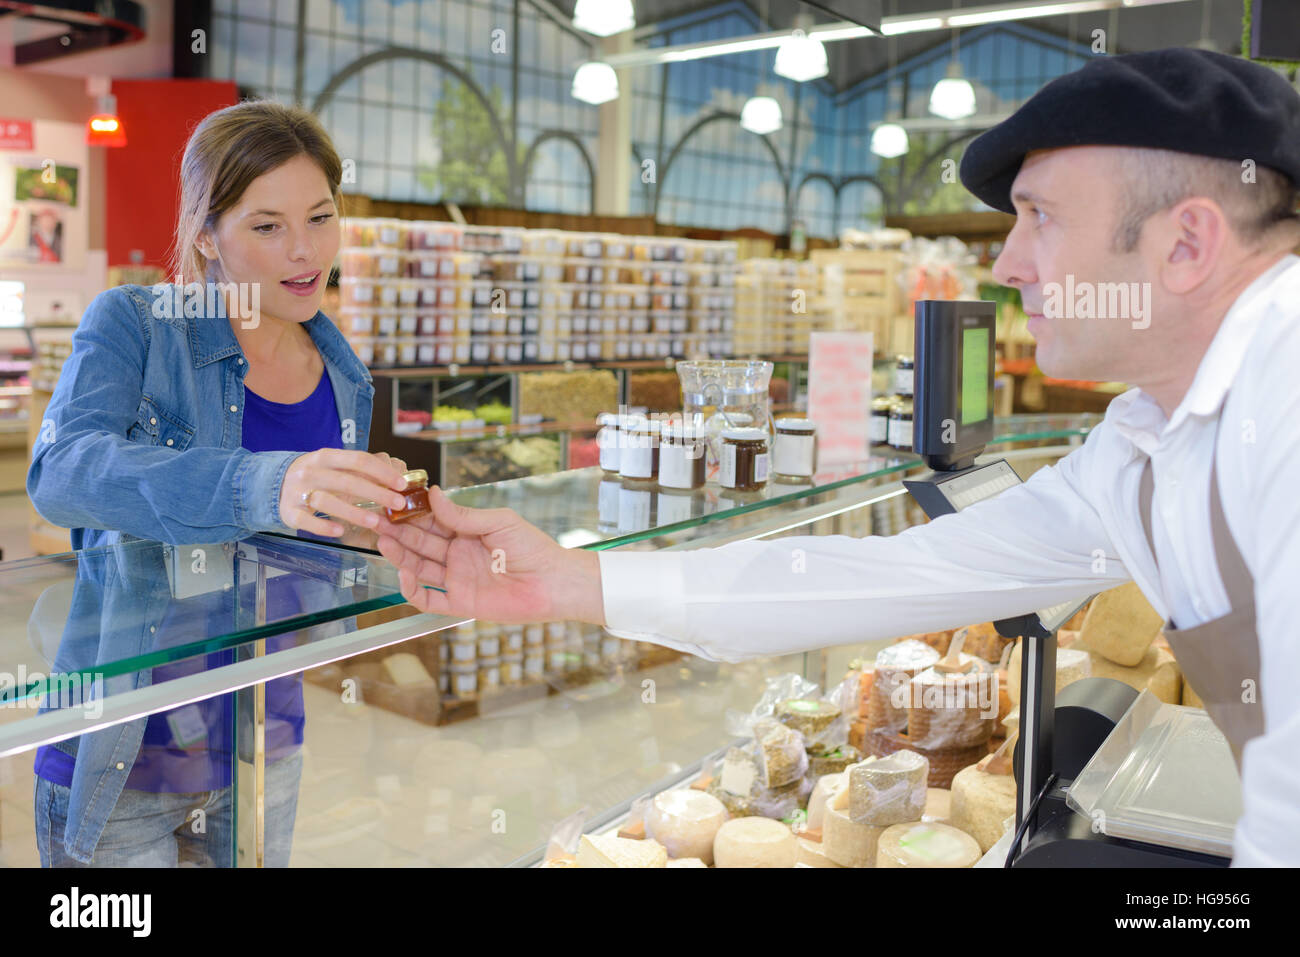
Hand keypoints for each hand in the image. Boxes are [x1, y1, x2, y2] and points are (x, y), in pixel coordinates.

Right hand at [278, 449, 409, 537]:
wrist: (272, 484)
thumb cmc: (315, 475)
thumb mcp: (332, 465)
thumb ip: (358, 470)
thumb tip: (396, 477)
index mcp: (325, 456)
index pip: (358, 460)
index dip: (382, 472)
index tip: (402, 484)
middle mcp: (311, 472)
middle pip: (347, 482)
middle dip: (376, 493)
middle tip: (398, 504)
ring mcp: (297, 492)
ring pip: (328, 501)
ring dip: (354, 512)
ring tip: (376, 522)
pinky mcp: (288, 512)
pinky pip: (307, 521)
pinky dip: (323, 526)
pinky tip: (340, 531)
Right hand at [375, 486, 604, 624]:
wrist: (553, 582)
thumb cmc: (533, 548)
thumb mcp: (498, 522)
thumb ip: (463, 514)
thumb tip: (434, 494)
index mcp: (467, 533)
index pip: (433, 522)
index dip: (413, 514)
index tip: (393, 503)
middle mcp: (458, 555)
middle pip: (421, 543)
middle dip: (399, 532)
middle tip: (377, 521)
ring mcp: (458, 579)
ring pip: (420, 568)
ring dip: (400, 556)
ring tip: (383, 541)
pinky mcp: (461, 603)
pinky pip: (429, 599)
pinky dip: (413, 589)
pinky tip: (404, 574)